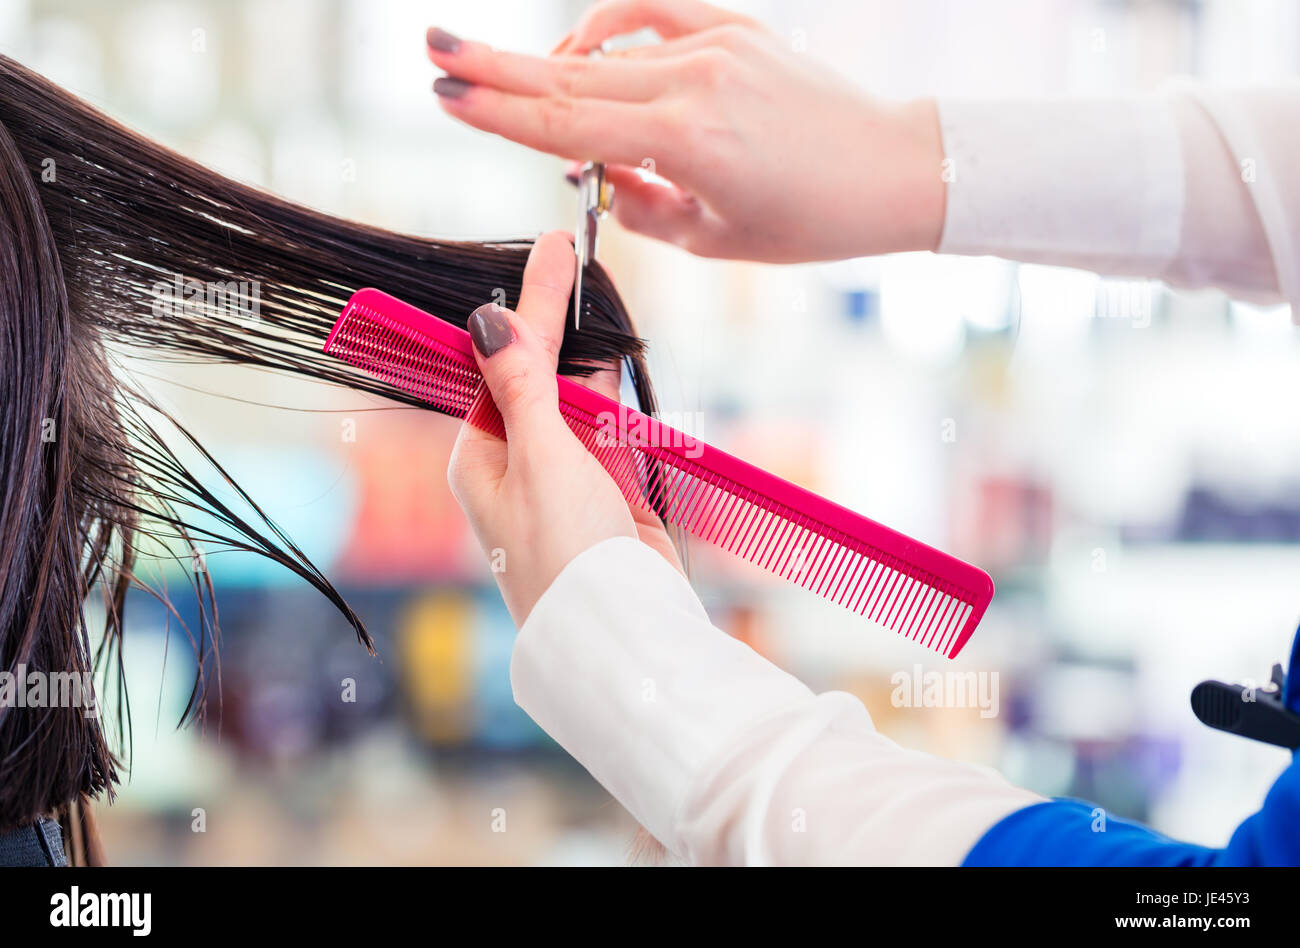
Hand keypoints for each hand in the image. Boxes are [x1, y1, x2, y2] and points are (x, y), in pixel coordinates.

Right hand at [426, 0, 944, 262]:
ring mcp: (717, 45)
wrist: (893, 170)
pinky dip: (611, 29)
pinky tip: (586, 50)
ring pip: (607, 48)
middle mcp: (694, 82)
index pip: (568, 125)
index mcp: (685, 142)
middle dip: (495, 68)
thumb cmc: (811, 219)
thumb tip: (593, 173)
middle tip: (434, 50)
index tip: (445, 94)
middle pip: (571, 77)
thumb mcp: (714, 238)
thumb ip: (639, 204)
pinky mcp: (738, 27)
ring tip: (513, 79)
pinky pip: (653, 14)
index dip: (499, 113)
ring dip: (554, 63)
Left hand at [446, 230, 682, 625]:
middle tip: (569, 254)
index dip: (529, 307)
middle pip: (542, 377)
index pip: (503, 364)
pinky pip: (616, 435)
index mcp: (482, 457)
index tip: (550, 254)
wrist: (620, 631)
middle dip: (558, 323)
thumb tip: (489, 318)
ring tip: (596, 295)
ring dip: (592, 359)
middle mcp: (519, 466)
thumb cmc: (563, 552)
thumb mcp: (540, 457)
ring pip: (583, 402)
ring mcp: (567, 481)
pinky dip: (621, 403)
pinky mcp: (611, 496)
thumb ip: (525, 386)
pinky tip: (620, 364)